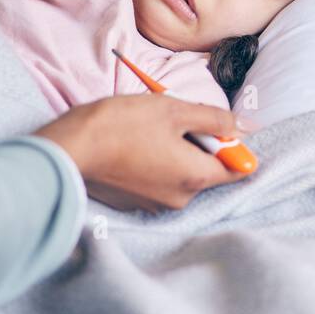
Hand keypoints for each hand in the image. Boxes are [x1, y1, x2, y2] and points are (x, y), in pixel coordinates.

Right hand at [32, 93, 248, 211]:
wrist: (69, 149)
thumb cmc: (121, 125)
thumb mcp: (173, 110)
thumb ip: (214, 118)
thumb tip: (245, 125)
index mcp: (195, 178)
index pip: (238, 168)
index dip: (232, 143)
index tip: (213, 124)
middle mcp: (180, 199)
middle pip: (206, 169)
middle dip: (196, 143)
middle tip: (170, 119)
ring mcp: (154, 204)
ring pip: (179, 173)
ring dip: (172, 151)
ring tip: (145, 130)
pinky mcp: (133, 202)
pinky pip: (156, 180)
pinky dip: (151, 163)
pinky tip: (130, 145)